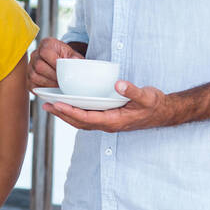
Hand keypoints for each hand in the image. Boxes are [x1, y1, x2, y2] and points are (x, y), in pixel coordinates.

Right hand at [27, 38, 83, 90]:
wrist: (64, 64)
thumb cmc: (68, 59)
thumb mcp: (73, 55)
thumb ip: (75, 58)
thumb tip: (76, 61)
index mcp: (46, 44)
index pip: (44, 52)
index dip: (54, 62)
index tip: (63, 69)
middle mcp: (35, 54)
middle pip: (39, 66)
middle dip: (53, 75)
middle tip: (63, 80)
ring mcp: (30, 66)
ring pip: (34, 76)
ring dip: (48, 83)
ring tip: (59, 85)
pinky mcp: (29, 78)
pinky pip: (32, 85)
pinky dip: (43, 88)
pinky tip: (52, 88)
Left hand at [42, 80, 172, 132]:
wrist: (163, 113)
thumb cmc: (154, 104)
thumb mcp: (146, 96)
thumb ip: (132, 90)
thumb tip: (118, 84)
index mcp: (115, 121)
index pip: (88, 118)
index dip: (72, 112)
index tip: (58, 105)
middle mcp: (108, 125)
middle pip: (79, 122)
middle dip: (62, 115)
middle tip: (46, 105)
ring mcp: (108, 124)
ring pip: (81, 122)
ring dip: (65, 115)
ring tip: (51, 106)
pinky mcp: (108, 119)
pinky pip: (87, 119)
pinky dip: (74, 114)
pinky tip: (67, 106)